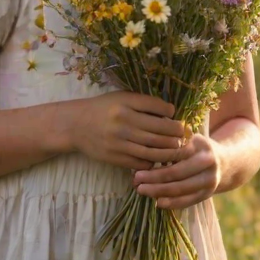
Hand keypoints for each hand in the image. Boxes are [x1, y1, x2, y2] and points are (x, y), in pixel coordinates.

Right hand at [71, 91, 193, 172]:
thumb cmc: (102, 109)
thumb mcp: (121, 98)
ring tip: (177, 148)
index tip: (176, 116)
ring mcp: (120, 142)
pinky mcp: (116, 158)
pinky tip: (159, 158)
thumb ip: (143, 103)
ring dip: (170, 151)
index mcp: (125, 103)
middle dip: (176, 134)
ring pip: (154, 149)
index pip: (157, 107)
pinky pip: (142, 162)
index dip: (171, 112)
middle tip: (183, 135)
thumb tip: (171, 112)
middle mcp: (123, 122)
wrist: (75, 126)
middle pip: (160, 131)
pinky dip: (154, 162)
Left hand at [132, 133, 221, 209]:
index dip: (156, 160)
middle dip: (154, 178)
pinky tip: (158, 203)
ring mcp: (210, 179)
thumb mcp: (188, 139)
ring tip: (142, 190)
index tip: (138, 165)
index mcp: (201, 144)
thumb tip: (142, 152)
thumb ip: (171, 142)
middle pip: (176, 172)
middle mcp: (208, 162)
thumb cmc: (196, 148)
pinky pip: (188, 201)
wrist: (224, 162)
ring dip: (159, 191)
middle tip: (135, 180)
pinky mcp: (209, 193)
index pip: (174, 154)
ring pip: (181, 188)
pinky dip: (172, 203)